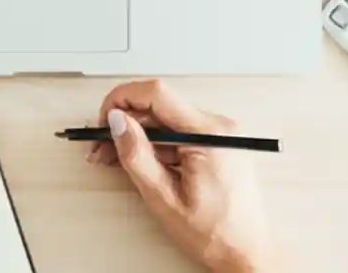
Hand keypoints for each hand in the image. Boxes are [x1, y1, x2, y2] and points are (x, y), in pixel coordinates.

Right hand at [90, 81, 275, 272]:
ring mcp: (220, 133)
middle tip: (100, 147)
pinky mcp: (217, 143)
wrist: (247, 253)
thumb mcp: (165, 198)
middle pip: (159, 107)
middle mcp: (219, 126)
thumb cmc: (216, 234)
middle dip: (124, 123)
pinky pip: (178, 133)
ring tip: (112, 158)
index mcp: (209, 135)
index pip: (157, 94)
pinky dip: (155, 144)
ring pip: (166, 120)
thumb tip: (117, 121)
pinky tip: (137, 160)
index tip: (103, 119)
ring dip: (137, 136)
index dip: (122, 99)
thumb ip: (137, 156)